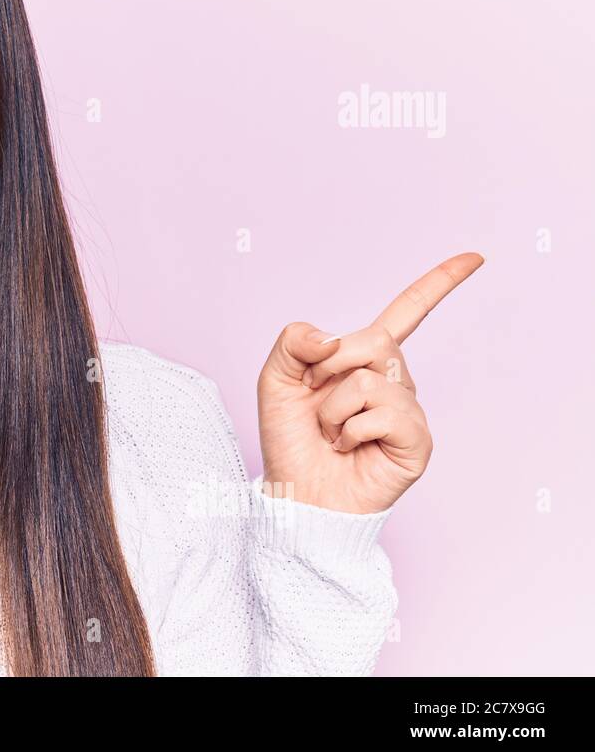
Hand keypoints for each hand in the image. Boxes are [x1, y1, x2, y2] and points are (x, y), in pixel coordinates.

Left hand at [256, 253, 483, 513]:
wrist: (296, 494)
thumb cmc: (290, 440)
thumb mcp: (276, 379)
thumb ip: (293, 342)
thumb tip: (331, 338)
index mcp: (363, 360)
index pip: (407, 313)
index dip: (439, 284)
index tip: (475, 257)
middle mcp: (393, 380)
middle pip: (376, 339)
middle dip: (330, 365)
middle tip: (314, 396)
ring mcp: (408, 409)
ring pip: (370, 380)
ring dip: (333, 407)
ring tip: (331, 432)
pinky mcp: (416, 440)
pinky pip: (383, 414)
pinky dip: (351, 430)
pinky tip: (349, 448)